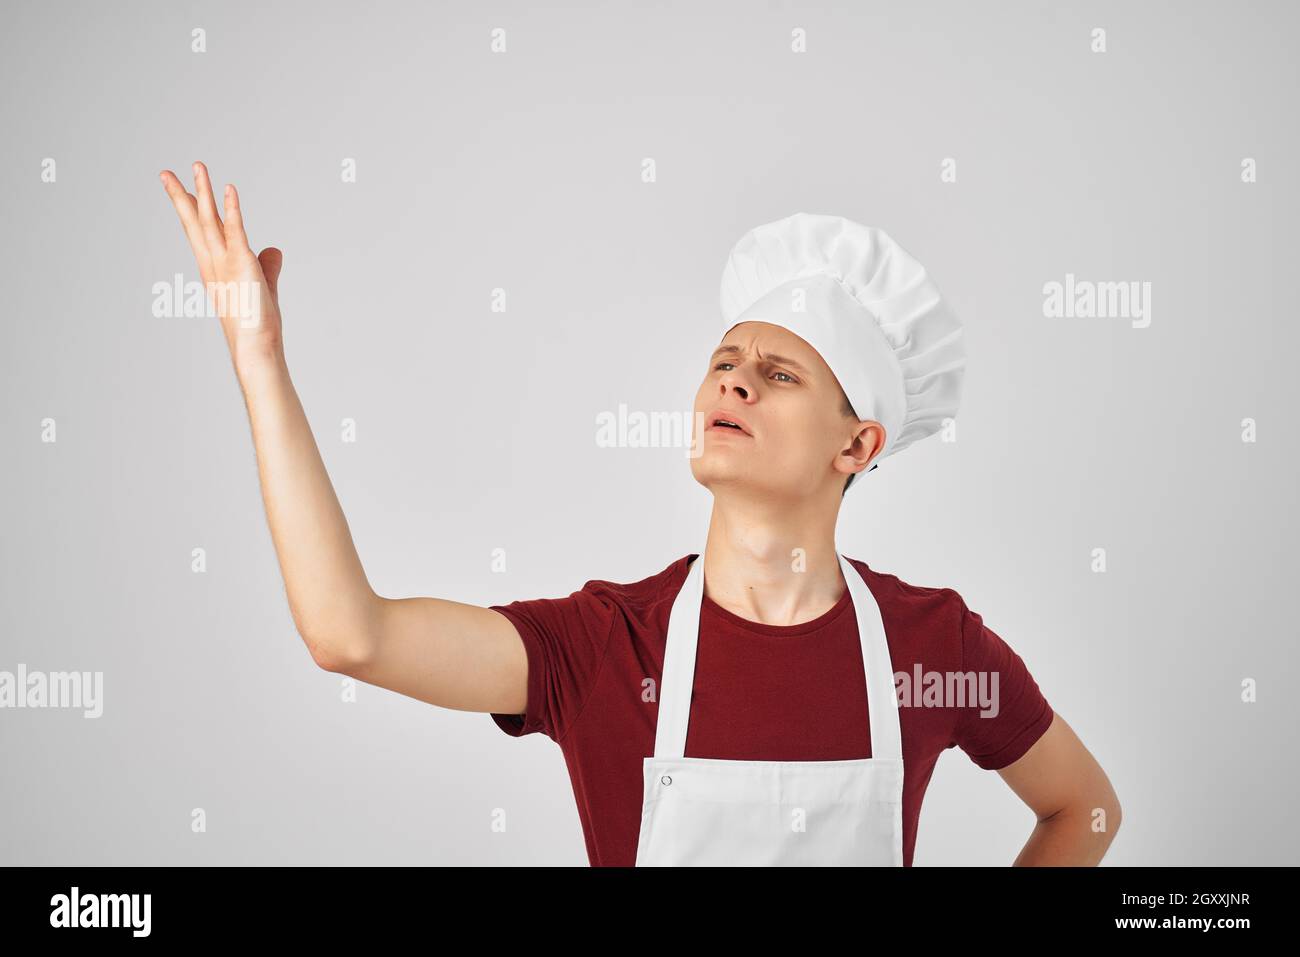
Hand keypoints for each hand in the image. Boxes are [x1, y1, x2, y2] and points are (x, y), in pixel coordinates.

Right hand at [160, 162, 284, 370]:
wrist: (256, 346)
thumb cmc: (257, 323)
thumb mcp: (263, 286)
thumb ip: (266, 265)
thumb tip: (273, 249)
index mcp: (214, 269)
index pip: (200, 234)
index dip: (191, 211)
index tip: (183, 191)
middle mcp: (213, 264)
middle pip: (194, 223)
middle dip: (182, 196)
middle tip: (166, 172)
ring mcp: (224, 263)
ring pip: (209, 221)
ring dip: (203, 192)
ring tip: (197, 165)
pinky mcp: (241, 264)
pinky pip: (235, 231)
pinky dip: (232, 209)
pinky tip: (229, 189)